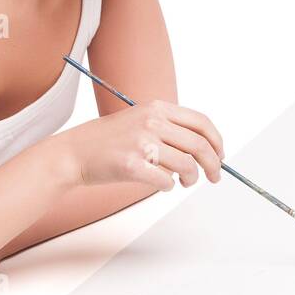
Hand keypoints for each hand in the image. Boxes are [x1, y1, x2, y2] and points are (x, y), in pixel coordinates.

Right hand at [58, 99, 224, 190]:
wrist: (74, 153)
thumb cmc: (109, 140)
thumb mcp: (140, 119)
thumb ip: (169, 127)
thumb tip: (203, 146)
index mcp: (157, 108)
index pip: (201, 122)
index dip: (217, 141)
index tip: (220, 155)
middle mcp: (151, 122)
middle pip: (199, 145)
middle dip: (213, 164)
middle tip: (214, 177)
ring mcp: (141, 143)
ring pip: (186, 165)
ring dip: (192, 178)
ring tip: (186, 182)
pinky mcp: (132, 166)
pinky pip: (166, 181)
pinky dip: (170, 187)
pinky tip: (164, 185)